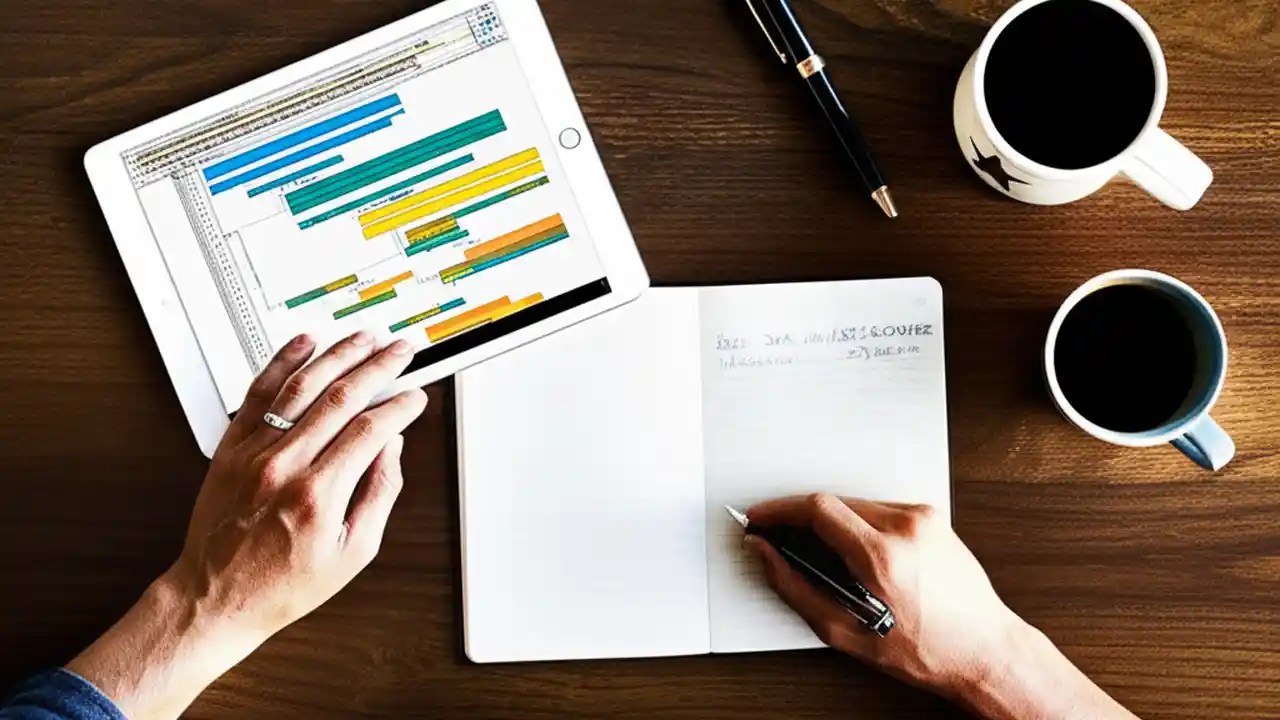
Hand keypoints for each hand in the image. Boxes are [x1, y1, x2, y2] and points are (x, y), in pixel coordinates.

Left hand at [67, 331, 427, 719]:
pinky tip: (304, 343)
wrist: (216, 598)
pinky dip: (282, 362)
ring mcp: (253, 453)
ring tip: (364, 337)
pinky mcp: (230, 448)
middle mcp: (284, 466)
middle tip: (401, 351)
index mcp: (319, 494)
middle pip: (342, 397)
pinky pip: (257, 394)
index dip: (399, 408)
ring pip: (302, 386)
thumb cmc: (282, 585)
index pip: (370, 430)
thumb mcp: (352, 554)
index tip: (414, 398)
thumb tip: (390, 449)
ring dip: (338, 354)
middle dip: (379, 367)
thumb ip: (378, 495)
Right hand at [745, 495, 1139, 719]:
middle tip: (786, 544)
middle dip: (802, 520)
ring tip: (831, 560)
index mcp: (883, 554)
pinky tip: (861, 555)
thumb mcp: (844, 632)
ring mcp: (924, 518)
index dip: (779, 509)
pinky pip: (880, 509)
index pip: (817, 508)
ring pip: (856, 503)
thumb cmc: (927, 650)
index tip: (762, 518)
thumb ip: (794, 587)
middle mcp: (907, 527)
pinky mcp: (933, 517)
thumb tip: (767, 556)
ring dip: (833, 524)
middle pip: (833, 502)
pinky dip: (861, 525)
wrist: (984, 650)